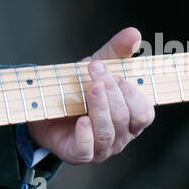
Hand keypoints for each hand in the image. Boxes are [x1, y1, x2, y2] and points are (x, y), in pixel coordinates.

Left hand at [28, 27, 152, 163]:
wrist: (44, 104)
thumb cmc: (80, 87)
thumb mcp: (99, 65)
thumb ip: (117, 51)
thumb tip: (134, 33)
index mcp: (130, 118)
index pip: (143, 112)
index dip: (131, 93)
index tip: (114, 73)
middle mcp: (120, 136)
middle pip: (124, 118)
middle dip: (111, 92)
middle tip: (95, 70)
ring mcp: (100, 148)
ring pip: (107, 133)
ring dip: (99, 108)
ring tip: (90, 88)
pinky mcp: (78, 155)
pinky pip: (87, 150)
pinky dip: (86, 135)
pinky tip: (81, 120)